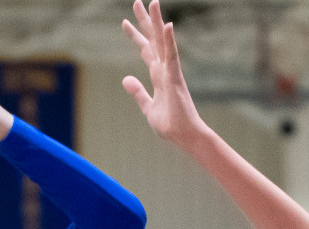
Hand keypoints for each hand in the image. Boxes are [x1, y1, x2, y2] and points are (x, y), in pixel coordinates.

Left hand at [121, 0, 206, 145]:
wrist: (183, 136)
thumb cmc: (169, 124)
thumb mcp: (147, 107)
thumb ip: (138, 92)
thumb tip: (125, 79)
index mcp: (158, 75)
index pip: (145, 50)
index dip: (135, 36)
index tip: (125, 22)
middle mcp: (164, 69)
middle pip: (153, 40)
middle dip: (145, 21)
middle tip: (137, 1)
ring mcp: (170, 72)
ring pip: (163, 42)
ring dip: (157, 22)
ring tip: (153, 2)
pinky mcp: (175, 79)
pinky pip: (172, 56)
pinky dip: (169, 41)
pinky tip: (167, 26)